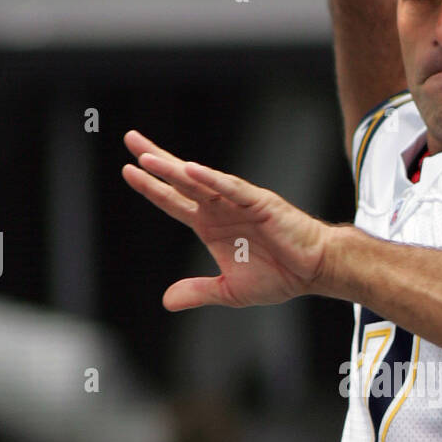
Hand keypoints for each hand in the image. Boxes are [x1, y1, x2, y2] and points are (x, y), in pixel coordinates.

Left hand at [121, 130, 330, 310]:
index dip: (151, 187)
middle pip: (181, 180)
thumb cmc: (279, 276)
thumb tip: (167, 301)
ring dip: (175, 170)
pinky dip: (213, 179)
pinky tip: (192, 170)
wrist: (313, 271)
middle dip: (155, 160)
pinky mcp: (259, 202)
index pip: (174, 201)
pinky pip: (232, 189)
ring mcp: (238, 202)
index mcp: (211, 225)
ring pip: (201, 182)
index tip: (128, 170)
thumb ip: (198, 291)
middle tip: (130, 140)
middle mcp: (220, 208)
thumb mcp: (228, 291)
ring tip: (147, 158)